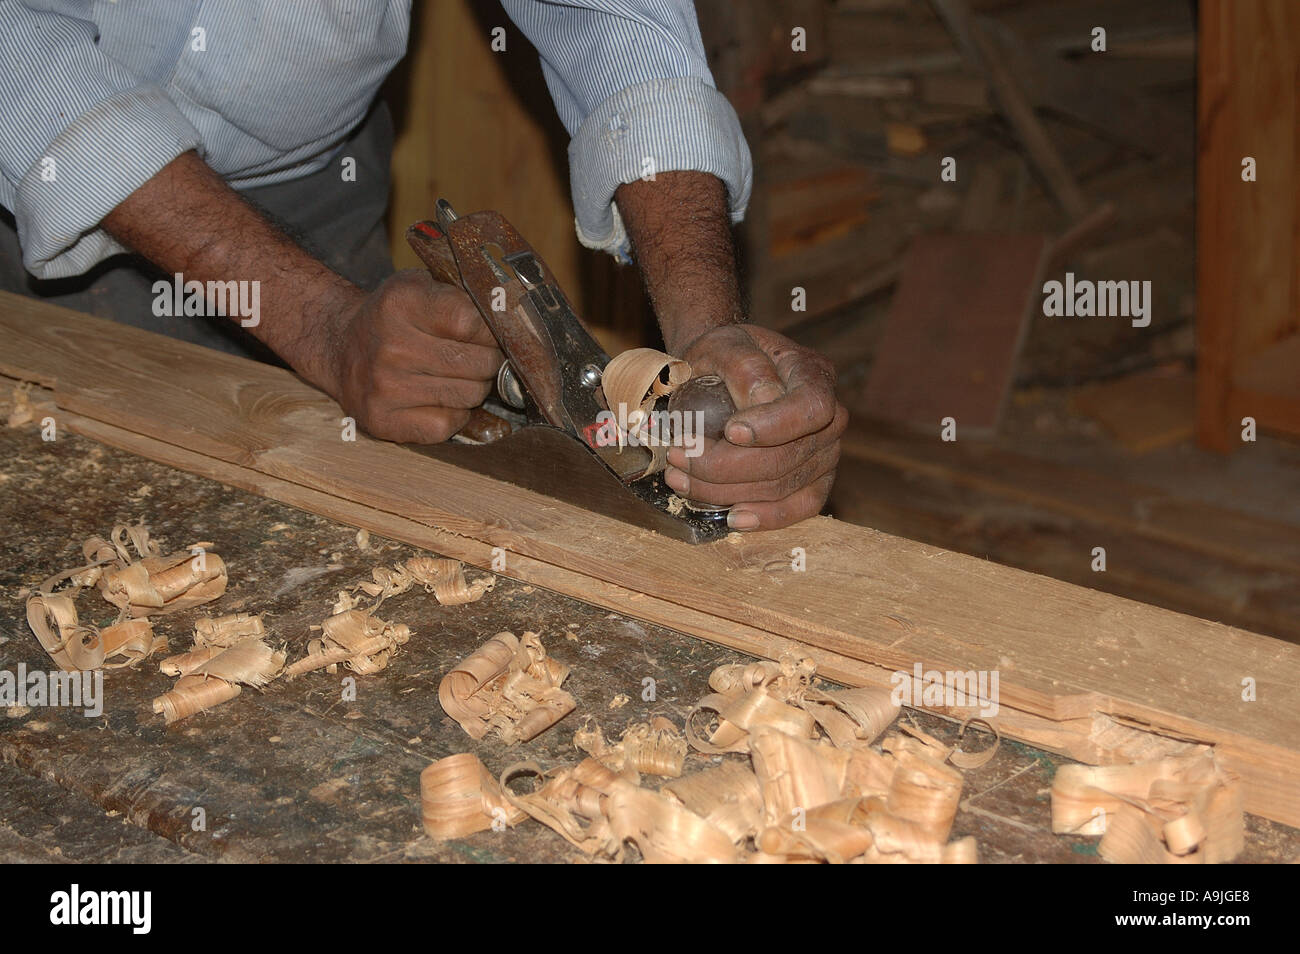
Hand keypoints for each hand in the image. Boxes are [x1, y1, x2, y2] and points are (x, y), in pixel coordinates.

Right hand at [322, 269, 502, 442]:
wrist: (339, 346)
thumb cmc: (393, 317)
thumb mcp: (419, 286)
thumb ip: (461, 295)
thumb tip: (511, 317)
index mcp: (400, 303)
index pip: (472, 322)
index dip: (490, 331)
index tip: (488, 333)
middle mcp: (390, 346)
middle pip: (477, 362)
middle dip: (488, 361)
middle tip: (477, 357)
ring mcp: (384, 387)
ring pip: (468, 396)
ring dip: (473, 388)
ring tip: (456, 376)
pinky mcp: (383, 421)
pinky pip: (447, 425)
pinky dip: (453, 415)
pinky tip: (439, 399)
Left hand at [663, 324, 847, 529]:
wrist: (725, 372)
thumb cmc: (726, 356)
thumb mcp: (725, 344)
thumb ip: (744, 366)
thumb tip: (763, 399)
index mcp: (814, 376)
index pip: (810, 407)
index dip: (773, 426)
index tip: (730, 432)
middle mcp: (831, 418)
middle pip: (788, 457)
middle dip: (726, 465)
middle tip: (679, 455)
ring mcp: (825, 454)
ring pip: (782, 487)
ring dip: (726, 491)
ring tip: (680, 478)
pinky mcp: (813, 482)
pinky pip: (800, 508)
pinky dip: (766, 518)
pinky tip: (732, 517)